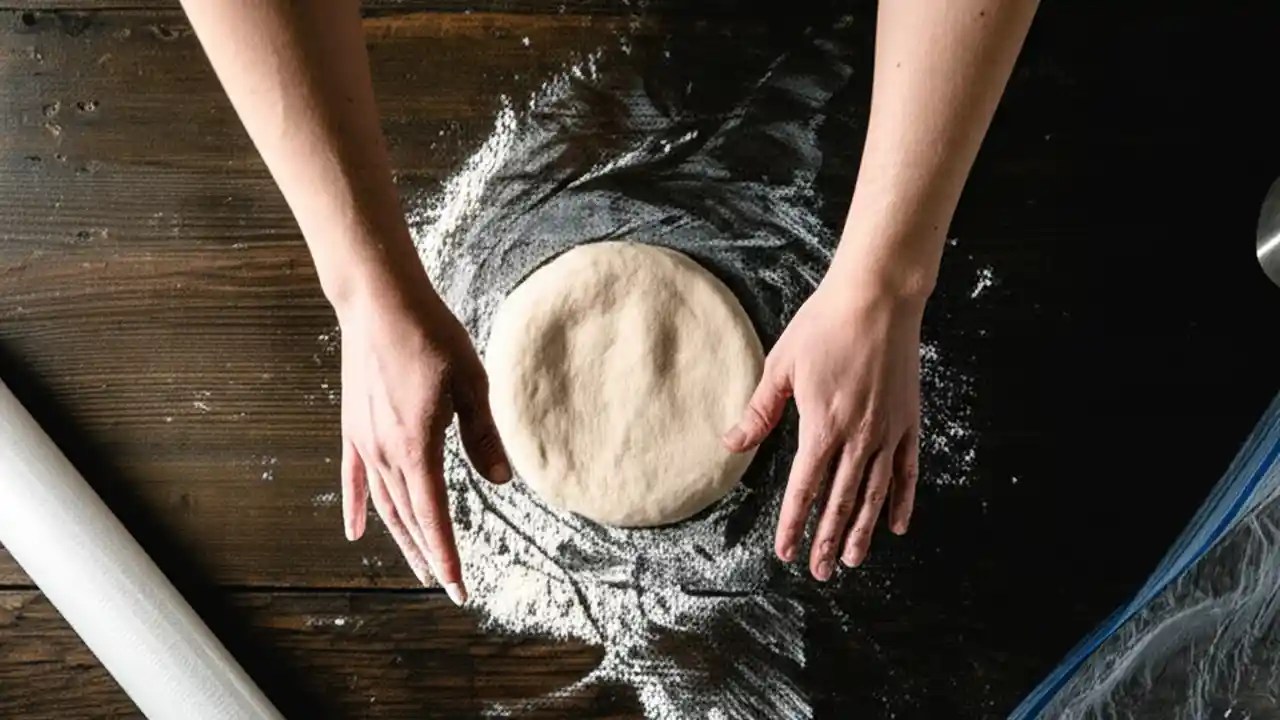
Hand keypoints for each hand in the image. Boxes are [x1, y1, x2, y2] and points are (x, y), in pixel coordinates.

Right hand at [337, 269, 509, 604]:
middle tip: (446, 585)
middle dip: (427, 554)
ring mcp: (365, 440)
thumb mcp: (472, 382)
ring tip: (417, 565)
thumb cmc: (429, 335)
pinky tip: (356, 531)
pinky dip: (358, 507)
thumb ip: (484, 434)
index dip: (446, 554)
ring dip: (401, 537)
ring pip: (383, 504)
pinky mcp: (354, 427)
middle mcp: (385, 451)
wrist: (377, 302)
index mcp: (416, 445)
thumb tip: (501, 480)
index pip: (432, 514)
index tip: (456, 587)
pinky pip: (354, 478)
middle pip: (407, 517)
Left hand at [723, 279, 922, 580]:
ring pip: (874, 494)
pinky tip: (895, 525)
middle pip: (840, 501)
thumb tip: (732, 444)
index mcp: (822, 426)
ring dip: (862, 530)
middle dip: (828, 540)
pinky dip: (901, 501)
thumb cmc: (825, 325)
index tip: (786, 552)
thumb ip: (759, 411)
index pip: (804, 488)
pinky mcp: (909, 420)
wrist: (879, 297)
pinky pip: (907, 471)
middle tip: (821, 571)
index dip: (794, 524)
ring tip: (853, 560)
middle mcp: (858, 436)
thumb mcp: (781, 366)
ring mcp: (888, 430)